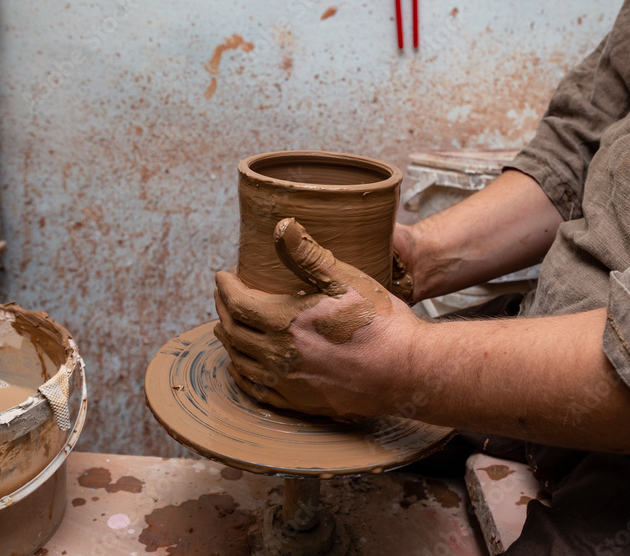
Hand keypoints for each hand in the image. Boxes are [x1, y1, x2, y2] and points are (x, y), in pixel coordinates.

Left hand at [214, 218, 422, 418]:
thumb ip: (308, 255)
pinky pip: (256, 389)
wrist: (406, 371)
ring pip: (240, 361)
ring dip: (230, 341)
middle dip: (223, 310)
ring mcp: (287, 382)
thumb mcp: (346, 279)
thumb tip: (281, 226)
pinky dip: (243, 373)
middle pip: (233, 331)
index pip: (237, 302)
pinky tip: (246, 367)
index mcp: (283, 321)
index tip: (223, 276)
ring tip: (228, 328)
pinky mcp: (299, 402)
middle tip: (223, 297)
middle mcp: (277, 355)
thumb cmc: (380, 323)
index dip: (225, 286)